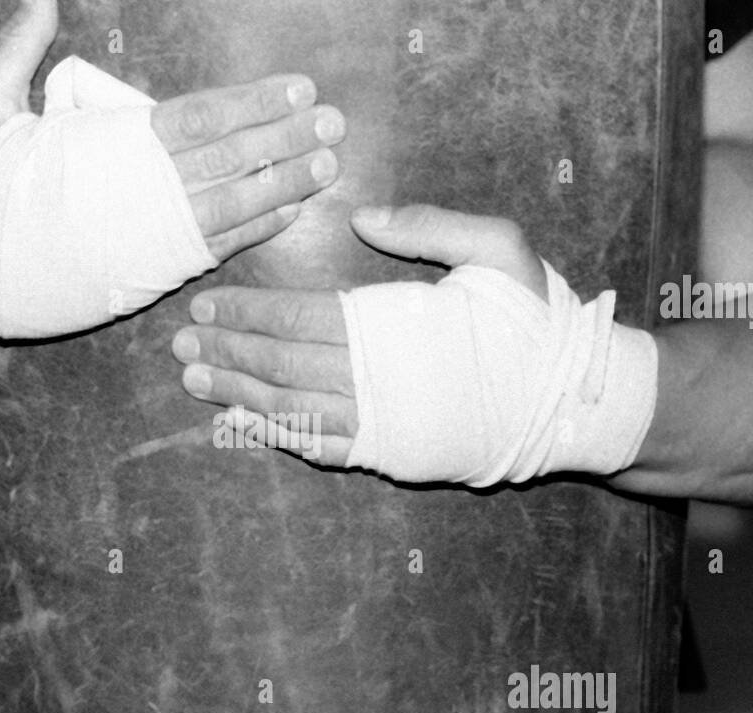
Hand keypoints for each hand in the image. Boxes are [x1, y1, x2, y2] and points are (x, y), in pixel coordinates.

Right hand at [0, 0, 344, 262]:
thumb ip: (18, 49)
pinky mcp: (152, 273)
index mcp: (113, 146)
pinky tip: (291, 214)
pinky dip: (258, 232)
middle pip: (232, 159)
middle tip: (334, 123)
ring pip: (235, 206)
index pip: (202, 117)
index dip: (254, 102)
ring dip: (286, 185)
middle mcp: (143, 193)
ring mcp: (152, 237)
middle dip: (287, 139)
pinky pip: (218, 249)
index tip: (297, 88)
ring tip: (329, 166)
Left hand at [171, 204, 548, 467]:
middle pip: (281, 365)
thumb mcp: (499, 249)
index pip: (298, 317)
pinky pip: (318, 447)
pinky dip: (275, 436)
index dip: (248, 313)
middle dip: (227, 352)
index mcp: (393, 324)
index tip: (208, 306)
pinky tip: (241, 425)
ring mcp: (379, 424)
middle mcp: (375, 379)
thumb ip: (431, 227)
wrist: (571, 402)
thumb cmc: (535, 321)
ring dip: (237, 395)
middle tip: (181, 344)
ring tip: (194, 381)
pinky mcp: (388, 454)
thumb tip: (364, 217)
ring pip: (290, 410)